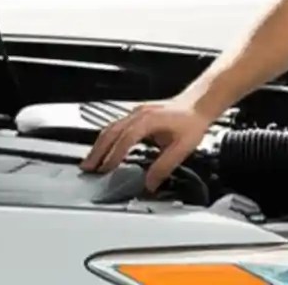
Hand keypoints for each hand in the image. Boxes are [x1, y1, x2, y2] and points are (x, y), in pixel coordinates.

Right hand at [79, 98, 214, 191]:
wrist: (199, 103)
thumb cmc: (193, 121)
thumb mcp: (183, 147)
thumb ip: (165, 166)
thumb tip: (150, 184)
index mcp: (150, 119)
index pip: (126, 138)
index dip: (115, 154)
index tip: (107, 169)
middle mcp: (140, 113)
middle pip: (111, 131)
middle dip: (98, 150)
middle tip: (87, 168)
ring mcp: (137, 112)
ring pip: (111, 127)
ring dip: (99, 145)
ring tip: (90, 162)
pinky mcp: (138, 114)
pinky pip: (116, 125)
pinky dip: (107, 138)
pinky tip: (104, 149)